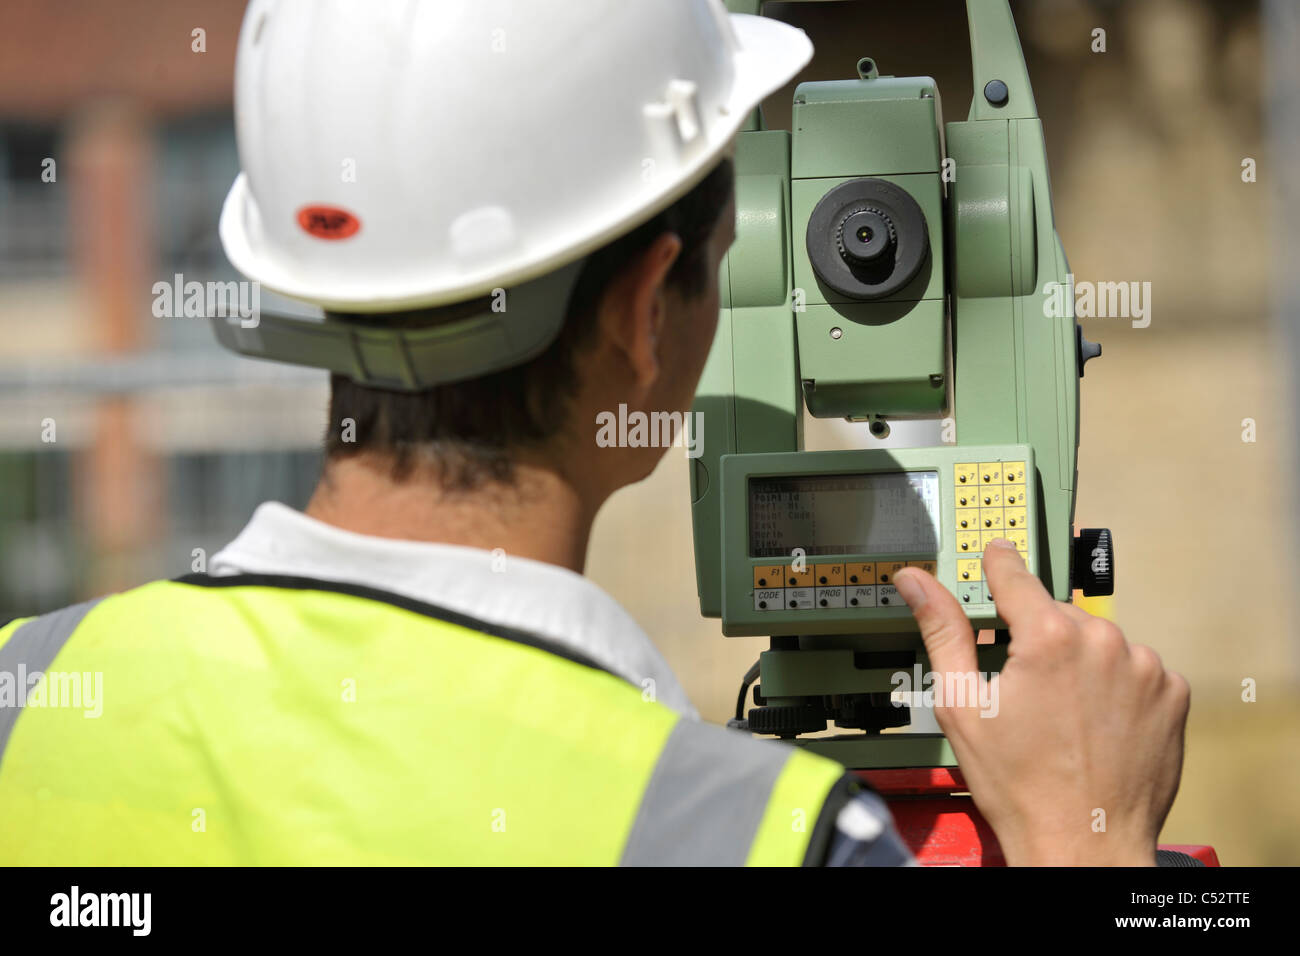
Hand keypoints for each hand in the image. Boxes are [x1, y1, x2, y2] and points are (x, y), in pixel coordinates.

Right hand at [892, 539, 1189, 865]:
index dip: (997, 565)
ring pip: (1098, 640)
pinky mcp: (1172, 693)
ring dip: (1078, 661)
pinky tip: (1095, 721)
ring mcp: (1145, 668)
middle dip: (1036, 638)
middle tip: (1021, 687)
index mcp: (1048, 638)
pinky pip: (1135, 669)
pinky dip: (1115, 685)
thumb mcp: (960, 704)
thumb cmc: (1019, 785)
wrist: (1084, 844)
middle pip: (1056, 614)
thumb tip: (917, 581)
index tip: (995, 555)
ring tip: (1061, 713)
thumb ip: (942, 630)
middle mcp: (1104, 642)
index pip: (1015, 575)